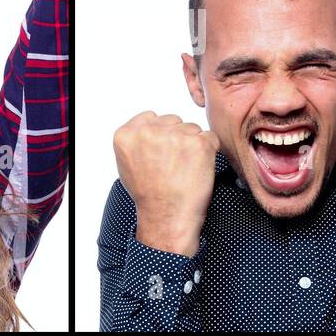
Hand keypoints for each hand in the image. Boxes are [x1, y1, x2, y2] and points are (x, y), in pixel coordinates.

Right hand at [113, 112, 219, 256]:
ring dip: (192, 145)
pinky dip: (208, 152)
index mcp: (126, 135)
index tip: (159, 153)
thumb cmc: (149, 196)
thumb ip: (136, 141)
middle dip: (175, 138)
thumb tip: (151, 126)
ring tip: (183, 170)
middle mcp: (148, 131)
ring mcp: (174, 135)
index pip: (150, 118)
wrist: (166, 217)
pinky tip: (196, 170)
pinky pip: (209, 138)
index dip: (158, 135)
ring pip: (191, 128)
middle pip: (172, 121)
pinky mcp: (198, 142)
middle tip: (172, 165)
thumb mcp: (127, 165)